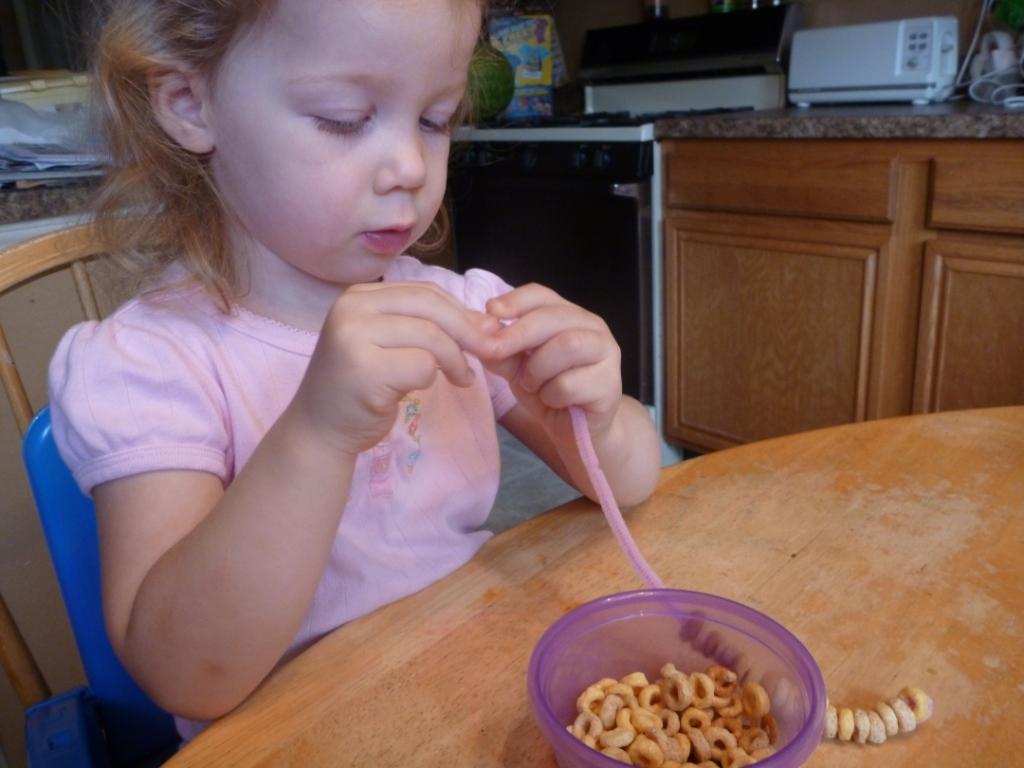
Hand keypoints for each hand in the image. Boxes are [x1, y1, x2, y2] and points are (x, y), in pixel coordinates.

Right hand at [289, 281, 497, 455]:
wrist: (319, 429)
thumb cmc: (360, 388)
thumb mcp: (391, 345)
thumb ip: (428, 326)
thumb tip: (489, 321)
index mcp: (358, 296)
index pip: (424, 292)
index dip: (461, 312)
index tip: (483, 333)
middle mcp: (352, 308)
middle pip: (430, 307)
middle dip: (468, 330)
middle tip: (489, 351)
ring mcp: (354, 336)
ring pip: (430, 336)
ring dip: (456, 359)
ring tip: (463, 377)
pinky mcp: (364, 369)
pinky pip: (422, 365)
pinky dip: (434, 378)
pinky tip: (430, 388)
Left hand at [483, 283, 622, 439]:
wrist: (577, 432)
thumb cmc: (549, 393)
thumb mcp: (516, 369)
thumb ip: (499, 350)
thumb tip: (476, 328)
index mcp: (569, 316)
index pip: (542, 295)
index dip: (515, 300)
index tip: (490, 311)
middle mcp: (593, 328)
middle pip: (554, 317)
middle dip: (518, 333)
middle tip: (493, 351)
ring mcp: (607, 354)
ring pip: (568, 345)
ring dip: (538, 368)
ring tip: (532, 384)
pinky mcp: (609, 385)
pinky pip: (570, 384)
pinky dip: (551, 394)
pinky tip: (554, 401)